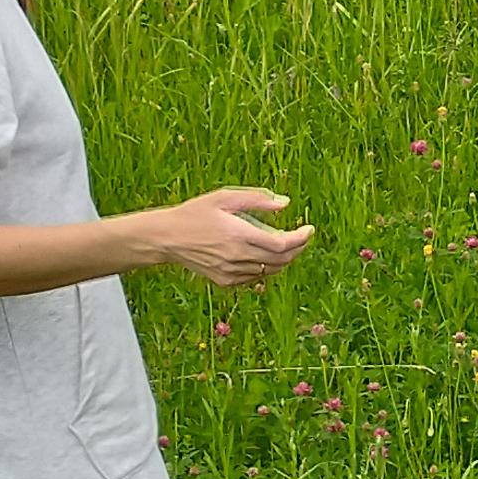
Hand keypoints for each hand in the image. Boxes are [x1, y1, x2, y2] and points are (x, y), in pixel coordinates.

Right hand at [155, 188, 314, 288]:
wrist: (167, 238)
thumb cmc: (195, 213)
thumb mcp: (224, 197)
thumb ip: (257, 199)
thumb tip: (285, 203)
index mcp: (239, 235)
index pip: (282, 244)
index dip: (301, 238)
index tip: (310, 229)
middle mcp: (237, 257)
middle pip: (281, 260)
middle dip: (297, 249)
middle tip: (302, 236)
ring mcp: (231, 273)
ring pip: (270, 271)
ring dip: (284, 259)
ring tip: (286, 244)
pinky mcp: (225, 281)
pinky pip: (255, 277)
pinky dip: (266, 267)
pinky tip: (264, 254)